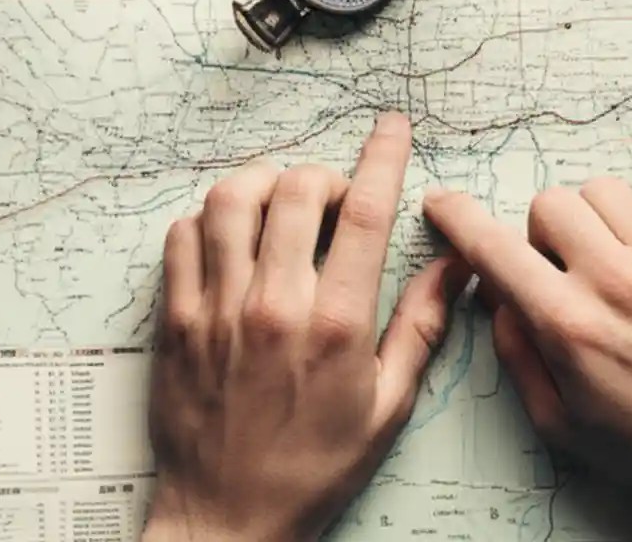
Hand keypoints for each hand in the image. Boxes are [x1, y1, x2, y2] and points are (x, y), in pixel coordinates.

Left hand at [143, 114, 469, 541]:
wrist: (228, 517)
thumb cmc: (314, 468)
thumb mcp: (389, 406)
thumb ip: (421, 328)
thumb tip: (456, 268)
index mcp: (335, 326)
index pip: (365, 214)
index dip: (383, 158)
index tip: (393, 128)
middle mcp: (273, 307)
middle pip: (296, 190)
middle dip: (324, 174)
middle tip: (335, 198)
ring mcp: (216, 310)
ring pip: (230, 200)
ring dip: (263, 183)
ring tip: (282, 205)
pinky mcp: (175, 320)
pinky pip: (181, 236)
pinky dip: (208, 218)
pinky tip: (232, 238)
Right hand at [424, 180, 631, 541]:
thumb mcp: (564, 424)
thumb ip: (518, 353)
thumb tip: (498, 299)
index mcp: (572, 325)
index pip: (495, 249)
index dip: (459, 220)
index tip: (444, 204)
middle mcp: (618, 278)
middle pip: (548, 202)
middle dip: (540, 233)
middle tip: (560, 272)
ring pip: (600, 190)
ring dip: (589, 221)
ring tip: (608, 265)